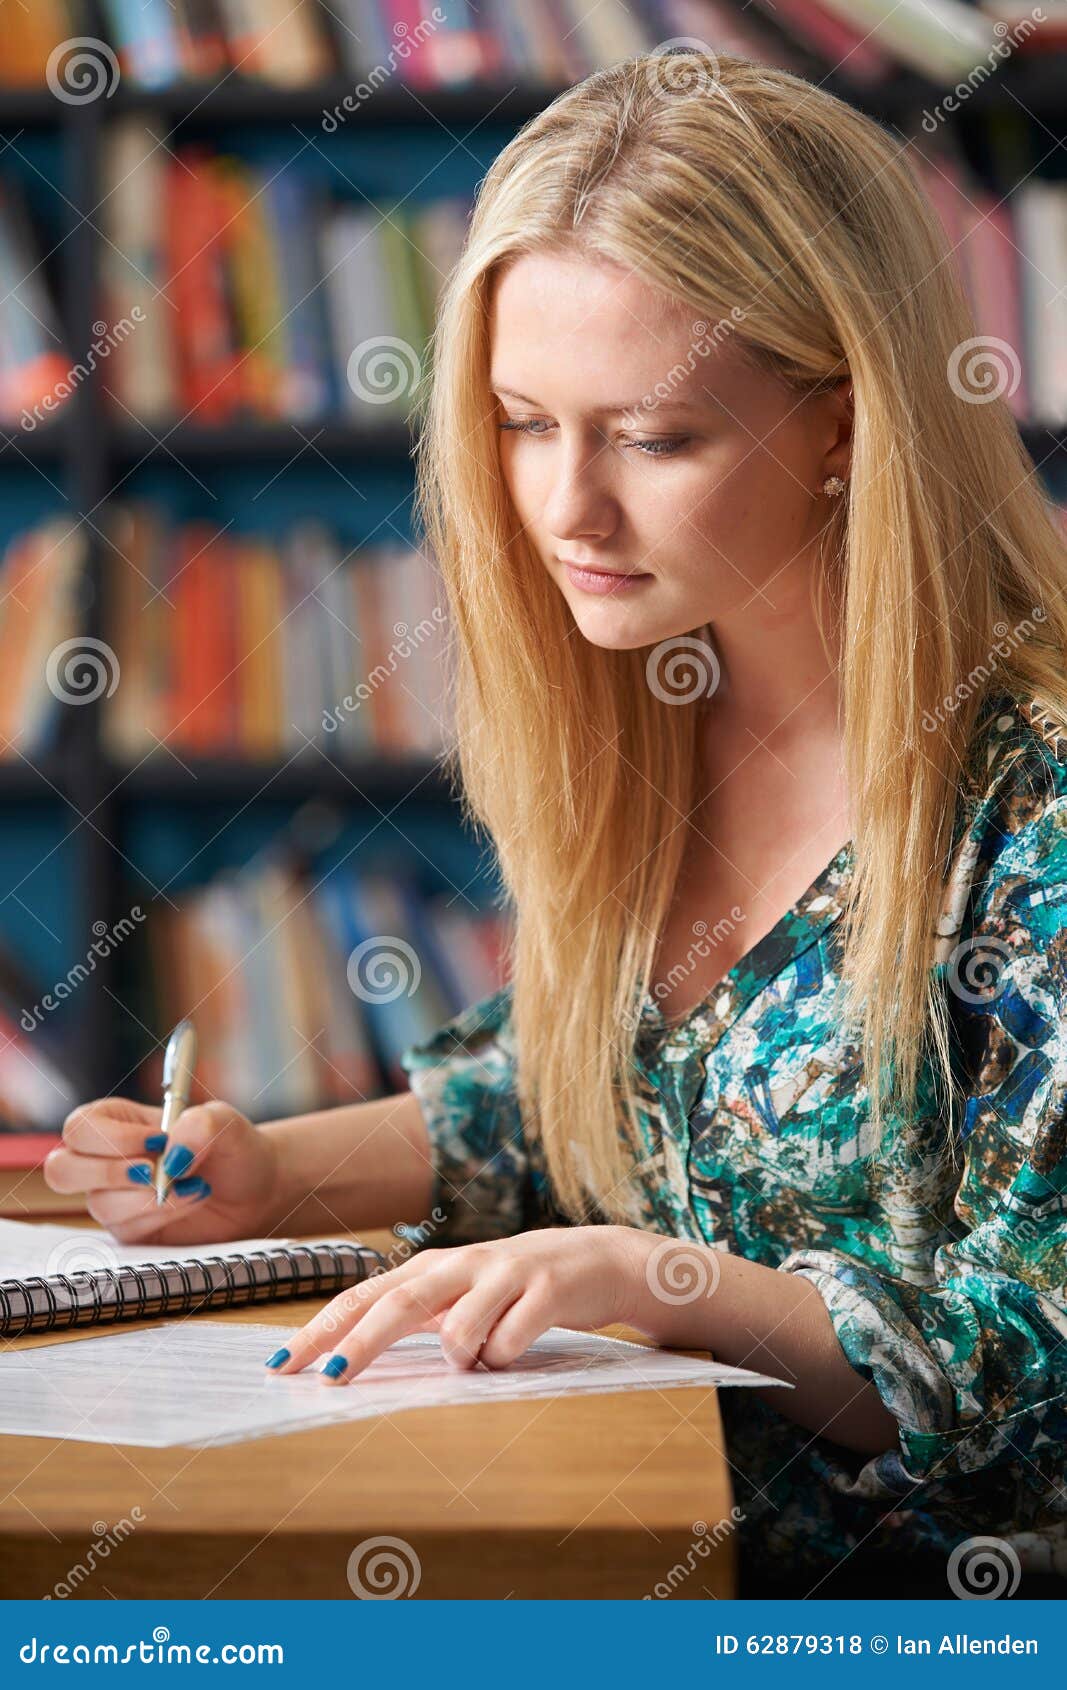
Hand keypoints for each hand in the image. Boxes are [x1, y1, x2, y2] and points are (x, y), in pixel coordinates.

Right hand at [44, 1096, 281, 1245]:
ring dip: (149, 1197)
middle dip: (110, 1172)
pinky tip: (192, 1199)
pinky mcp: (129, 1230)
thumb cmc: (232, 1148)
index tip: (158, 1141)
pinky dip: (163, 1215)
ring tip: (193, 1184)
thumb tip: (174, 1153)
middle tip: (155, 1172)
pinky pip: (126, 1230)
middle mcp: (105, 1159)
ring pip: (99, 1205)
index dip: (112, 1138)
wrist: (255, 1191)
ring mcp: (113, 1198)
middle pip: (62, 1169)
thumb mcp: (225, 1122)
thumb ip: (201, 1125)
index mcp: (115, 1121)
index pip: (80, 1128)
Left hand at [264, 1225, 656, 1382]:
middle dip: (360, 1346)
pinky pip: (511, 1342)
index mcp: (432, 1267)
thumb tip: (347, 1351)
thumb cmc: (518, 1287)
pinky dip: (506, 1359)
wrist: (601, 1259)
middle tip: (330, 1383)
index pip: (362, 1296)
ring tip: (485, 1358)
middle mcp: (461, 1263)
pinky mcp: (547, 1289)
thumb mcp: (460, 1296)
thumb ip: (414, 1315)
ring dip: (463, 1358)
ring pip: (459, 1330)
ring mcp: (505, 1273)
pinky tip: (519, 1349)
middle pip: (398, 1304)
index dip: (322, 1329)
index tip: (282, 1366)